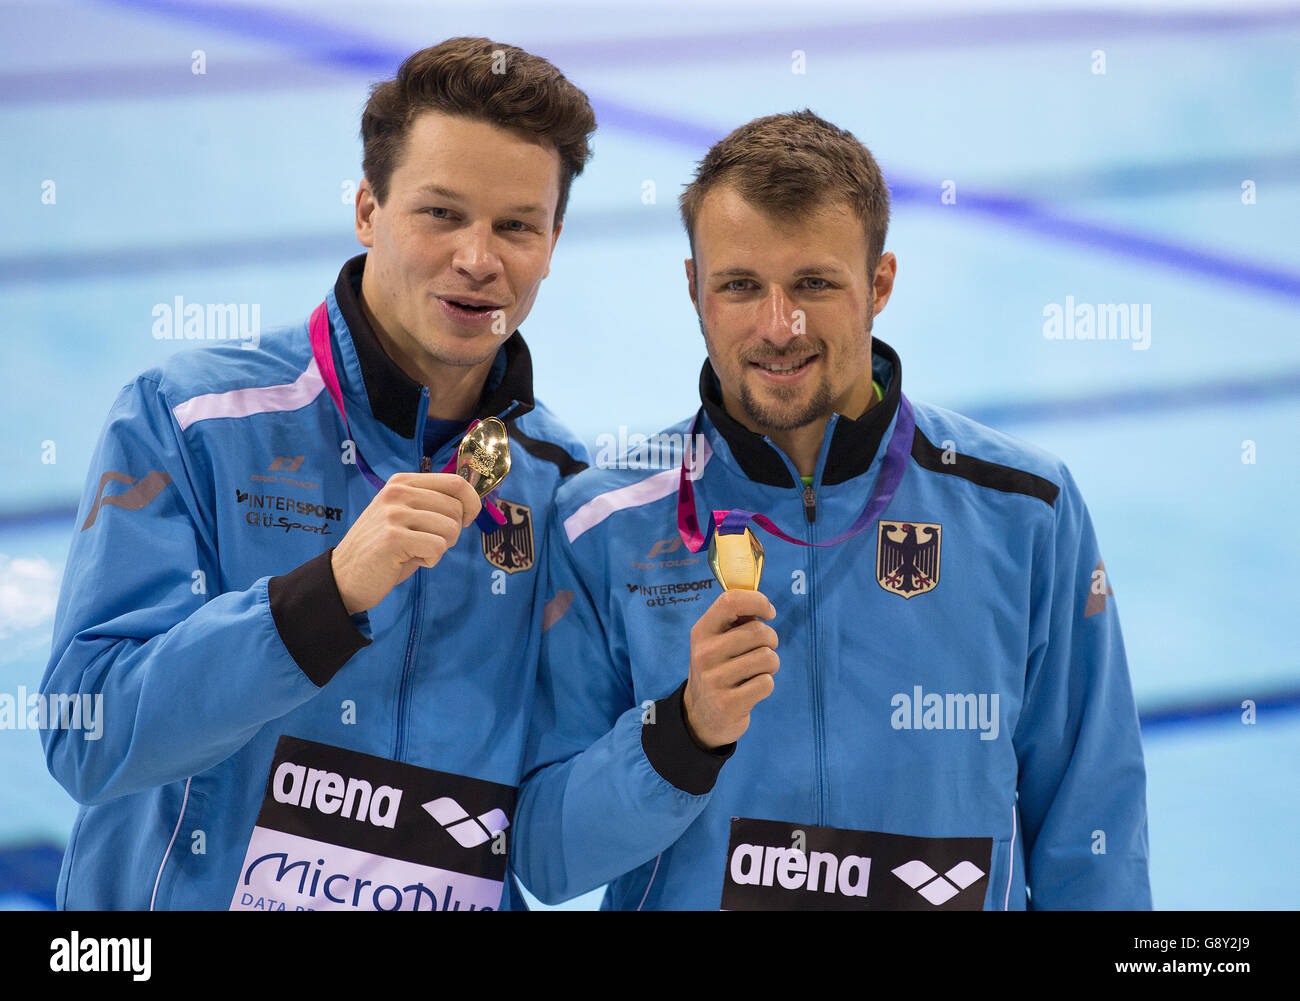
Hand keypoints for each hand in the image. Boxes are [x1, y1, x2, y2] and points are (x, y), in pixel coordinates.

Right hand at [331, 472, 481, 614]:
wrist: (345, 576)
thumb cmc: (383, 549)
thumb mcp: (405, 516)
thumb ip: (432, 505)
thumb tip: (470, 505)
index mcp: (402, 482)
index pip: (455, 482)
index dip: (471, 503)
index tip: (466, 520)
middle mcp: (398, 492)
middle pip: (456, 508)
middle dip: (453, 532)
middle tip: (430, 543)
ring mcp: (394, 513)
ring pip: (450, 528)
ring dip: (442, 548)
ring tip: (417, 551)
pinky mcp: (393, 537)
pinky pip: (437, 547)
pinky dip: (432, 559)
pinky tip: (412, 560)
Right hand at [682, 589, 778, 749]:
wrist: (702, 716)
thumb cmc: (718, 670)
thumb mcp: (716, 642)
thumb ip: (736, 621)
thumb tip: (763, 608)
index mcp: (702, 631)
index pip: (730, 601)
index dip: (758, 601)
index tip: (769, 613)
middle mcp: (704, 653)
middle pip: (758, 631)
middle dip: (771, 640)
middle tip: (764, 650)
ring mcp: (714, 679)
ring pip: (767, 657)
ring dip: (771, 664)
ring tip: (757, 671)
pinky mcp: (727, 704)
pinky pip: (766, 683)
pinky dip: (766, 685)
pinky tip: (751, 690)